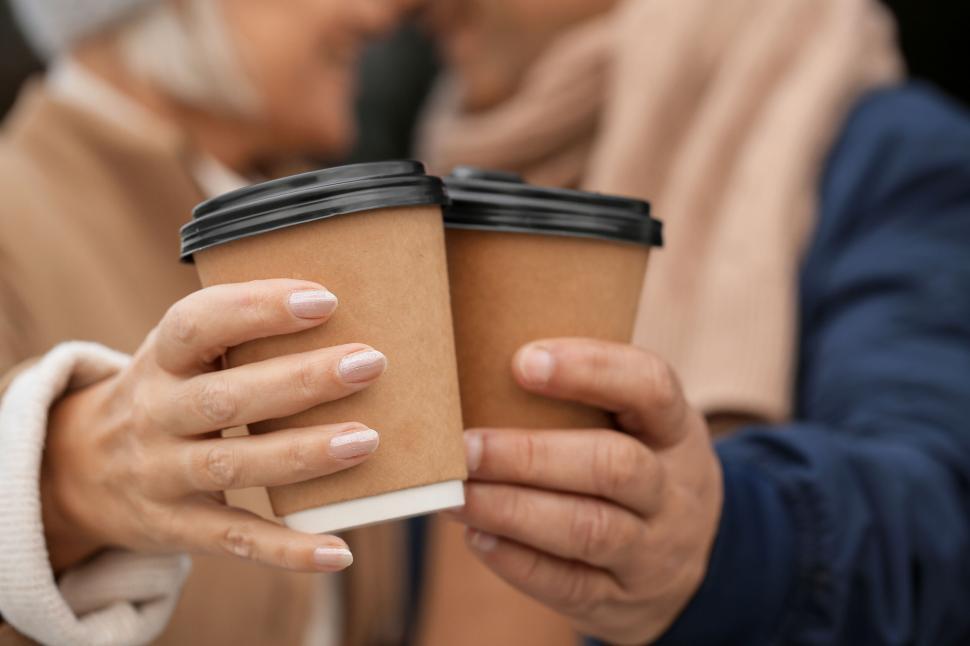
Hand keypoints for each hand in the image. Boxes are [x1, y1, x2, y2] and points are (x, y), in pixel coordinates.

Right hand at [42, 280, 385, 573]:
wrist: (78, 472)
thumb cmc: (166, 395)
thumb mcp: (179, 357)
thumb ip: (235, 336)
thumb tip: (337, 311)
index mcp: (160, 360)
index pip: (197, 323)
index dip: (257, 308)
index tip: (323, 299)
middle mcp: (154, 415)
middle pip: (225, 399)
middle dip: (301, 381)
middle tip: (369, 363)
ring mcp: (160, 476)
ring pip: (233, 466)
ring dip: (303, 454)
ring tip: (366, 440)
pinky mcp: (175, 527)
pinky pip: (236, 541)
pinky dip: (288, 550)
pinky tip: (339, 551)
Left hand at [448, 338, 722, 644]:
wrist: (695, 559)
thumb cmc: (639, 464)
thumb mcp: (639, 425)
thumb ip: (586, 399)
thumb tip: (480, 365)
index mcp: (676, 430)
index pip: (651, 387)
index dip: (591, 370)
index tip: (522, 361)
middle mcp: (673, 491)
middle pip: (613, 467)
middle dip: (530, 455)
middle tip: (465, 445)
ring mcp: (653, 551)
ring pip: (588, 530)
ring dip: (513, 510)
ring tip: (457, 495)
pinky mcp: (621, 599)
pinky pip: (570, 585)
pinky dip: (517, 561)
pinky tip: (477, 537)